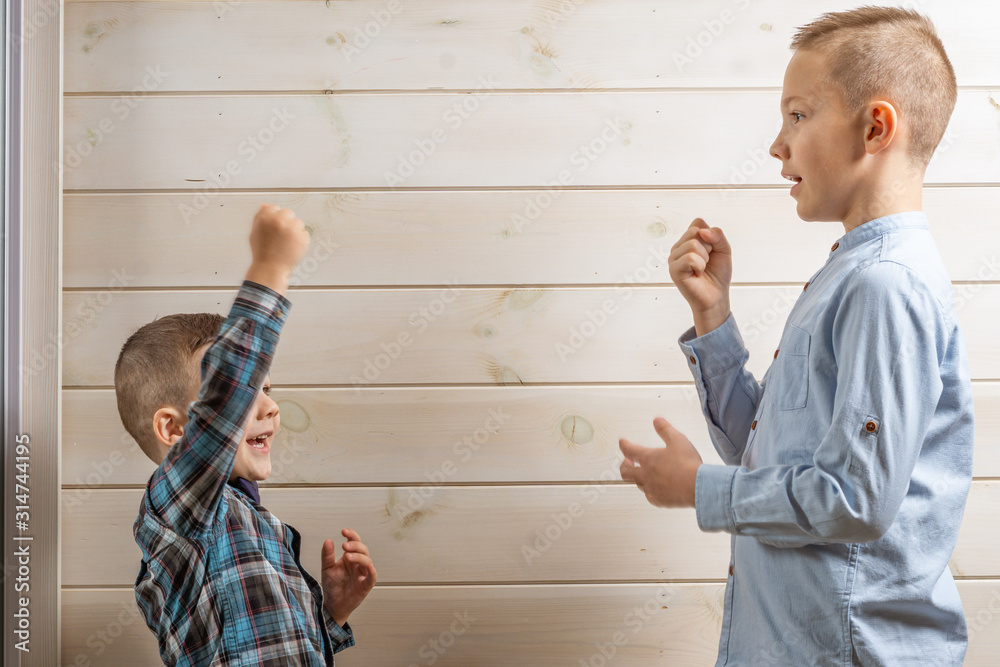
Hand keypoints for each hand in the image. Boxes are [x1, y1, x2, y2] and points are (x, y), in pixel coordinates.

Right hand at [245, 204, 311, 295]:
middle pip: (288, 213)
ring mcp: (292, 228)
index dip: (274, 220)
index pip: (275, 208)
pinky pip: (305, 234)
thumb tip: (265, 205)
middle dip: (286, 222)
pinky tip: (292, 249)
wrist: (270, 269)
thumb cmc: (262, 252)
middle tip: (281, 238)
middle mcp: (279, 220)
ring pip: (298, 223)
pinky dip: (301, 241)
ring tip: (285, 244)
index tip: (274, 230)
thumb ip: (260, 217)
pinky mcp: (303, 237)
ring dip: (295, 231)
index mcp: (265, 217)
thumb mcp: (255, 232)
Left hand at [321, 528, 376, 626]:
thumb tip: (328, 540)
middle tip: (344, 545)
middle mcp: (358, 564)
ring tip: (348, 556)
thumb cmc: (332, 586)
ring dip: (360, 557)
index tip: (343, 531)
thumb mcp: (327, 568)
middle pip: (363, 549)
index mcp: (350, 558)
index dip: (352, 535)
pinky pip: (372, 577)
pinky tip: (369, 568)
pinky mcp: (365, 586)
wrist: (332, 605)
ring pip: (368, 561)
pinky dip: (372, 572)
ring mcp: (363, 574)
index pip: (355, 542)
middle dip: (355, 545)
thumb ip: (327, 555)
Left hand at [619, 418, 702, 507]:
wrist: (698, 486)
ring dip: (636, 477)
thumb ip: (665, 429)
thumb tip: (657, 421)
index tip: (622, 443)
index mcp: (648, 458)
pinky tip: (652, 490)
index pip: (629, 450)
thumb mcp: (677, 439)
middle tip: (626, 461)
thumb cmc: (688, 464)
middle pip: (626, 471)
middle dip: (624, 465)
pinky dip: (648, 491)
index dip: (624, 445)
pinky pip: (649, 496)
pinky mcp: (659, 500)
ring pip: (637, 484)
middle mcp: (646, 475)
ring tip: (640, 474)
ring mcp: (651, 489)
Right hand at [668, 218, 732, 335]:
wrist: (716, 296)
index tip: (711, 251)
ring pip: (693, 245)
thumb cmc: (718, 274)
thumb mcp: (724, 249)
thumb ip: (718, 235)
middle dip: (708, 247)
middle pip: (695, 232)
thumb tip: (703, 232)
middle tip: (706, 262)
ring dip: (705, 259)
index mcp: (687, 240)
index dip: (710, 236)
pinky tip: (697, 274)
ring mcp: (673, 258)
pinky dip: (700, 266)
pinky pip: (690, 258)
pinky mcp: (674, 270)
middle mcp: (678, 247)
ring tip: (701, 269)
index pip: (698, 223)